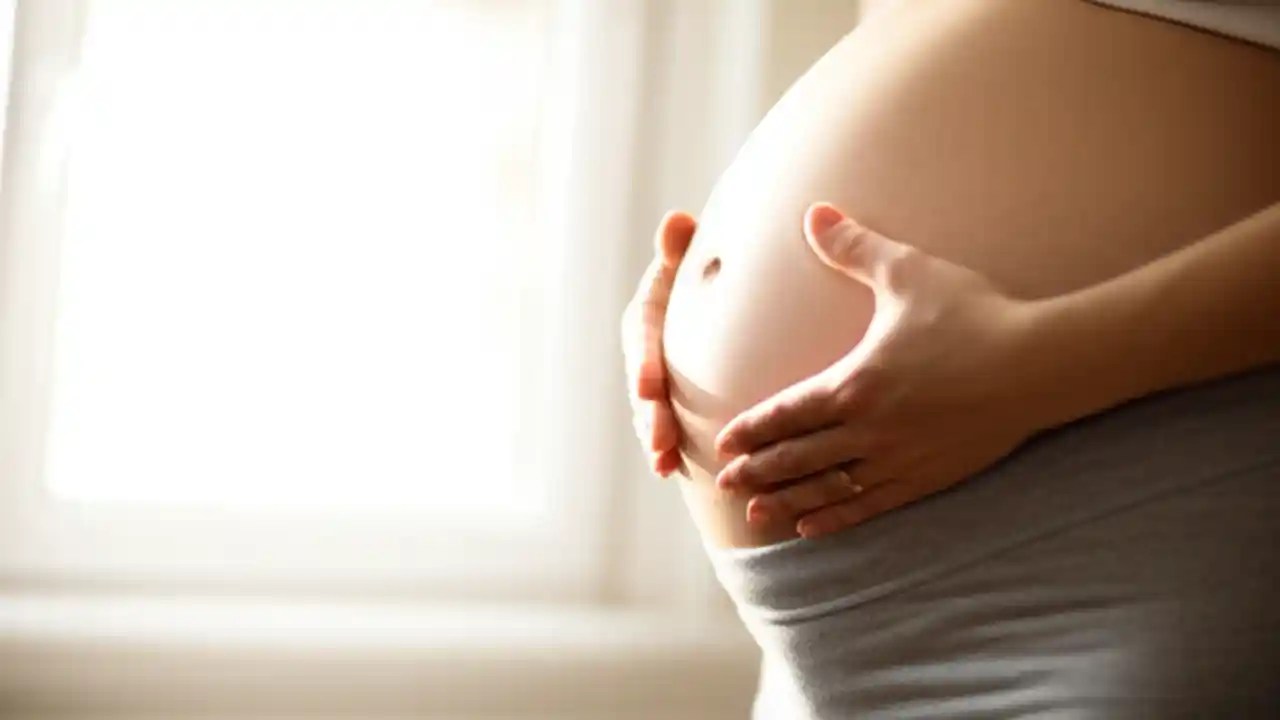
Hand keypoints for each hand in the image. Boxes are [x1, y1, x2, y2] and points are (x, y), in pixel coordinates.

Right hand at [622, 210, 696, 476]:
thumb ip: (685, 248)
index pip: (642, 335)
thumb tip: (678, 221)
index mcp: (651, 309)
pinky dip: (668, 448)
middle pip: (643, 382)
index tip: (651, 388)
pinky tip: (673, 471)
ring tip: (664, 464)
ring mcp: (660, 376)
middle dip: (649, 414)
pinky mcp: (677, 399)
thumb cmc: (716, 268)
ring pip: (652, 410)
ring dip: (655, 438)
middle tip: (660, 440)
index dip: (644, 362)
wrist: (734, 298)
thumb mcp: (699, 257)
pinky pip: (668, 425)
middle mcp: (649, 345)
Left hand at [714, 203, 1043, 536]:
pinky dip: (838, 517)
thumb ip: (854, 248)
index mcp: (855, 384)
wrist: (1040, 364)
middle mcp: (869, 429)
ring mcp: (899, 458)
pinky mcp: (929, 476)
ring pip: (829, 487)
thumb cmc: (974, 314)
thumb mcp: (908, 272)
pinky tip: (815, 528)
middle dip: (756, 470)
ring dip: (788, 500)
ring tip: (755, 513)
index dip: (752, 429)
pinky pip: (872, 504)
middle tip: (723, 483)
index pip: (787, 413)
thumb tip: (814, 213)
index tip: (723, 441)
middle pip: (798, 456)